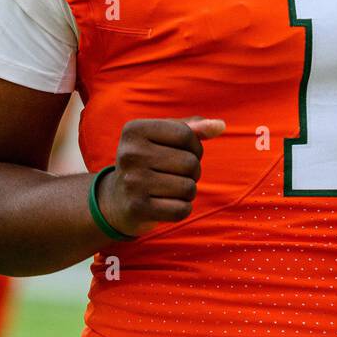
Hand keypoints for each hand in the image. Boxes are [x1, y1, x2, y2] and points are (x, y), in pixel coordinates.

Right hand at [98, 116, 224, 236]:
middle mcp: (129, 154)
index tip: (182, 153)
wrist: (117, 199)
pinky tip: (166, 204)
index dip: (194, 146)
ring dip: (187, 191)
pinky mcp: (137, 208)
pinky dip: (181, 209)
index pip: (186, 134)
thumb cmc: (149, 161)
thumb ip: (194, 128)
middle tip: (174, 174)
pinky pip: (181, 210)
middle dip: (192, 171)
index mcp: (134, 130)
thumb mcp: (164, 138)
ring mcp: (131, 182)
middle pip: (190, 162)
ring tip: (169, 189)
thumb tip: (220, 125)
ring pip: (188, 187)